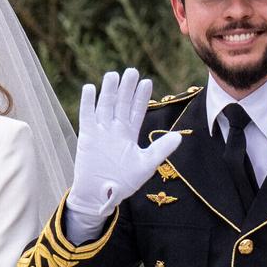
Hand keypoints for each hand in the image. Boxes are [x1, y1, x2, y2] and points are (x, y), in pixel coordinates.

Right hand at [68, 68, 182, 216]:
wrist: (101, 196)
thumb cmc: (124, 183)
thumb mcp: (146, 165)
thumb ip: (161, 149)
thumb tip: (179, 136)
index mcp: (129, 135)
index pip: (137, 111)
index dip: (141, 97)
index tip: (147, 82)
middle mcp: (115, 130)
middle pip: (121, 104)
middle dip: (127, 88)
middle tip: (131, 71)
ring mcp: (101, 131)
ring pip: (105, 106)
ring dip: (109, 91)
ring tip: (113, 74)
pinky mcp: (87, 136)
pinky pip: (87, 115)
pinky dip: (88, 102)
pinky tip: (90, 88)